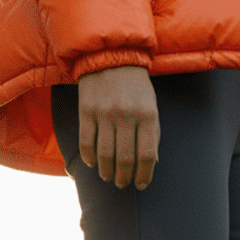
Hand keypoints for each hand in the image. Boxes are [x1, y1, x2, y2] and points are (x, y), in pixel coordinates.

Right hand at [77, 65, 159, 189]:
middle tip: (122, 183)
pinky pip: (86, 142)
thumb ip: (152, 134)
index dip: (144, 175)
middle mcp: (126, 115)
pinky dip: (89, 157)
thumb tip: (151, 163)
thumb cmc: (135, 86)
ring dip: (106, 171)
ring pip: (104, 155)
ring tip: (108, 176)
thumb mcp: (151, 106)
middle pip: (125, 159)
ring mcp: (104, 113)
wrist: (111, 55)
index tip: (141, 184)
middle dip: (124, 178)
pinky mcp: (86, 111)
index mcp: (147, 114)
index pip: (147, 155)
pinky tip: (92, 163)